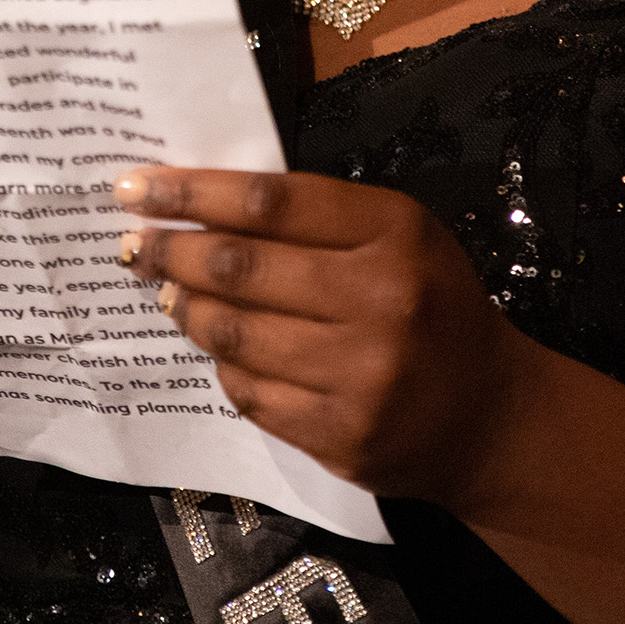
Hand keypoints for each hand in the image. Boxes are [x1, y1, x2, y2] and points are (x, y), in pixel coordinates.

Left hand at [117, 166, 541, 504]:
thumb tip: (203, 208)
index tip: (137, 187)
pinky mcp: (341, 436)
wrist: (490, 416)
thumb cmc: (434, 307)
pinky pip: (250, 392)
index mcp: (395, 232)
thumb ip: (318, 218)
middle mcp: (381, 300)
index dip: (193, 192)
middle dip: (172, 250)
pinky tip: (216, 347)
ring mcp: (360, 375)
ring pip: (234, 334)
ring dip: (185, 308)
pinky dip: (223, 365)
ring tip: (165, 292)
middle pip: (241, 267)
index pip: (270, 201)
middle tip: (133, 243)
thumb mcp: (400, 238)